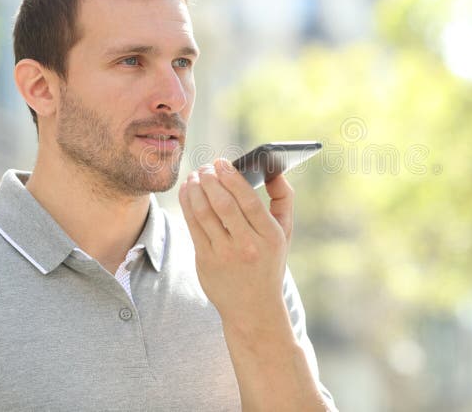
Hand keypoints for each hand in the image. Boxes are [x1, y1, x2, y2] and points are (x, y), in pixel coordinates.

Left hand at [178, 158, 294, 329]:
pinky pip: (192, 226)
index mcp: (270, 237)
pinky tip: (187, 191)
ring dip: (195, 189)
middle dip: (210, 179)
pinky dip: (187, 204)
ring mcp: (224, 255)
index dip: (232, 178)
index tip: (221, 162)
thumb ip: (283, 198)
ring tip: (195, 176)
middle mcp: (248, 246)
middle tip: (205, 166)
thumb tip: (274, 169)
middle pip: (223, 204)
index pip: (249, 201)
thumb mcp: (284, 233)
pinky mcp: (205, 262)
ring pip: (204, 213)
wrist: (253, 308)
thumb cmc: (269, 262)